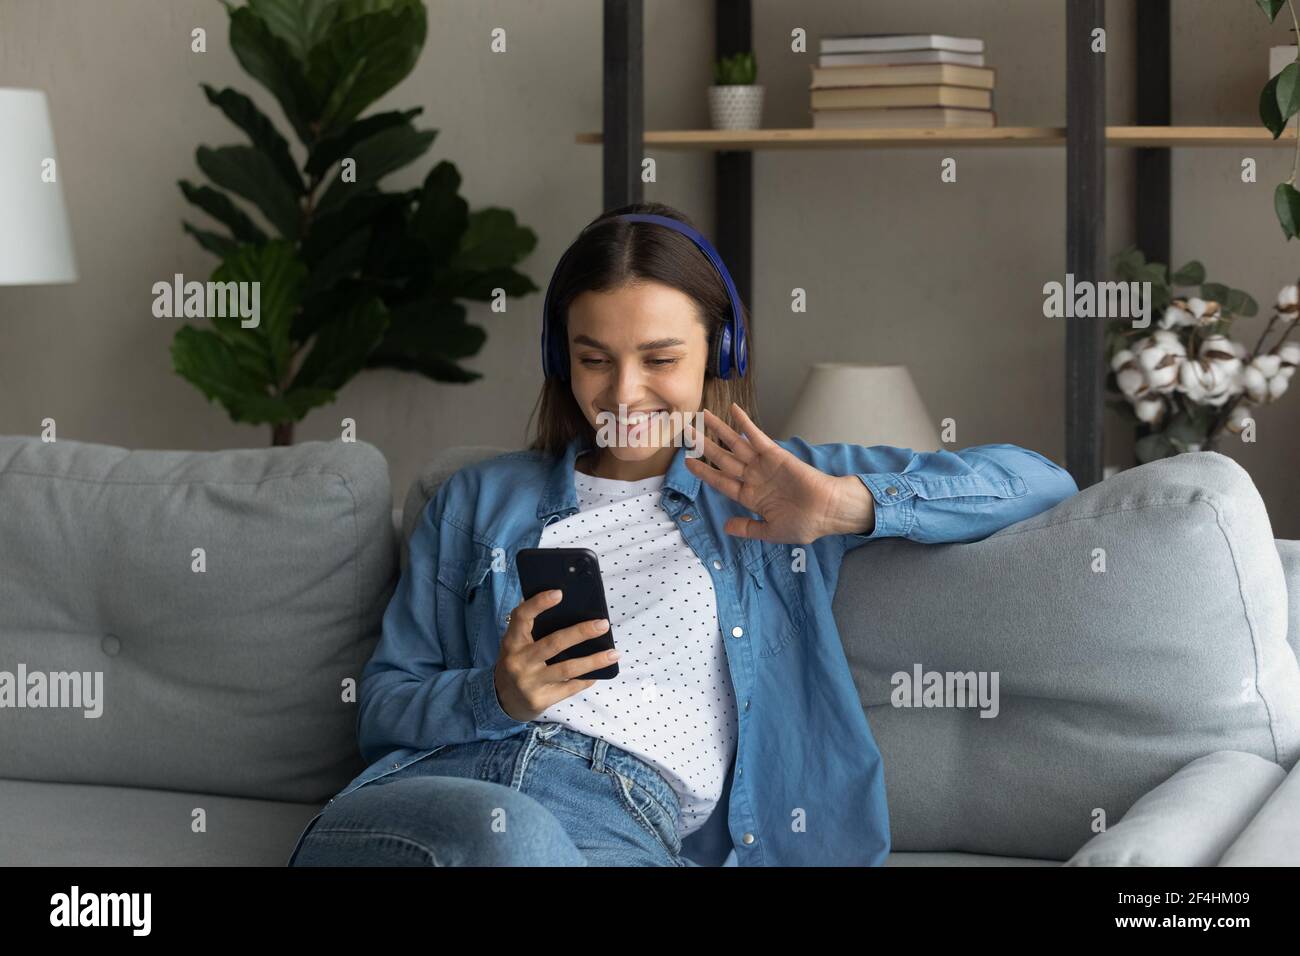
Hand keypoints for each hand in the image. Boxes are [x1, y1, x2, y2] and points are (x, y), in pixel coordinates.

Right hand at [493, 588, 620, 721]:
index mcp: (512, 641)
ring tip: (614, 653)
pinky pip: (570, 688)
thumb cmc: (517, 662)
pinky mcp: (540, 700)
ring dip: (594, 661)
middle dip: (581, 632)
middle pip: (553, 643)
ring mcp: (529, 682)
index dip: (539, 603)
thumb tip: (562, 601)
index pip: (522, 617)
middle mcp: (518, 661)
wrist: (504, 700)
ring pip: (567, 669)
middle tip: (603, 624)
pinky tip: (600, 673)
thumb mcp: (516, 644)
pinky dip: (587, 679)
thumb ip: (531, 627)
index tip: (559, 593)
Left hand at [684, 402, 874, 543]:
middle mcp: (753, 477)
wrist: (828, 512)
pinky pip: (756, 437)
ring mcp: (763, 465)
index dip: (703, 472)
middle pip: (723, 459)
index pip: (721, 481)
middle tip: (687, 432)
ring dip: (718, 430)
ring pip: (735, 445)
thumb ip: (748, 529)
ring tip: (702, 416)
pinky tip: (732, 411)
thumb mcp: (772, 531)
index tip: (687, 462)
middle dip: (704, 446)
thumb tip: (726, 527)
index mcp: (750, 497)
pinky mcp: (775, 455)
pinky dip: (745, 424)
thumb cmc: (805, 524)